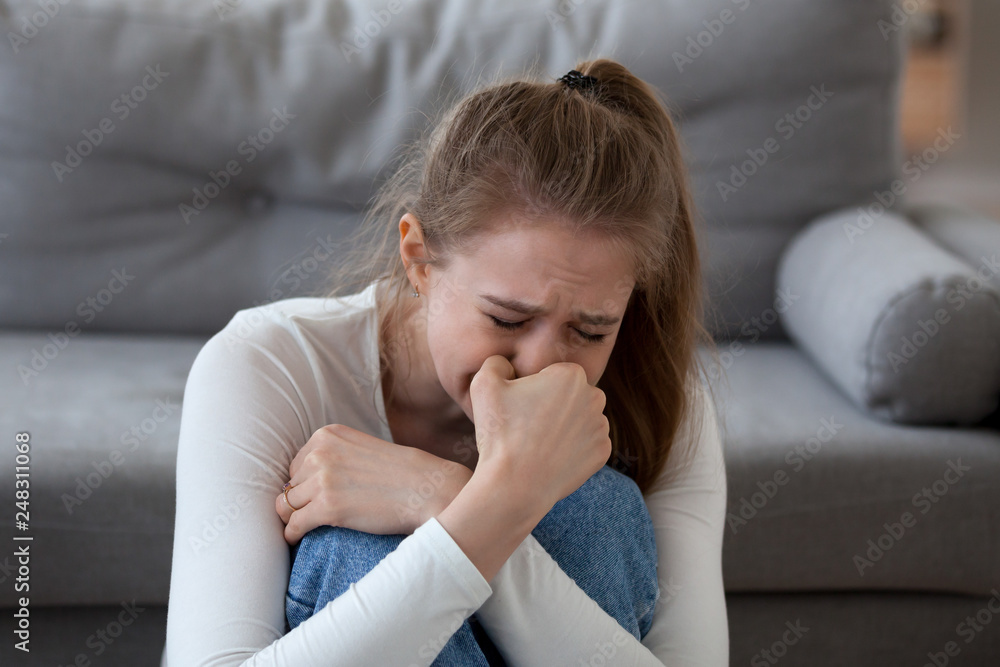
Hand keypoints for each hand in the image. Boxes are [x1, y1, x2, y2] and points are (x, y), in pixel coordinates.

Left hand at [275, 423, 472, 544]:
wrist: (426, 489)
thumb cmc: (400, 473)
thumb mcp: (361, 447)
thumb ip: (334, 454)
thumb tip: (305, 477)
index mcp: (327, 435)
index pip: (296, 463)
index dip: (305, 483)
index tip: (316, 497)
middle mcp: (320, 453)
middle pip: (290, 484)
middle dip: (300, 500)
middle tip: (315, 515)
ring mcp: (322, 479)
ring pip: (285, 505)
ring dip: (294, 518)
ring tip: (304, 528)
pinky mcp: (327, 507)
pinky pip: (294, 524)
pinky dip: (292, 534)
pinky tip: (299, 538)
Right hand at [469, 355, 610, 515]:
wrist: (515, 485)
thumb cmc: (500, 432)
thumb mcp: (484, 384)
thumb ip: (497, 362)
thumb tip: (507, 364)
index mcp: (572, 375)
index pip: (552, 375)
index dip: (533, 389)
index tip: (520, 407)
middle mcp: (594, 397)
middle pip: (570, 395)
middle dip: (554, 405)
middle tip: (527, 425)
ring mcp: (601, 427)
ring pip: (580, 419)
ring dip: (564, 426)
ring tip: (538, 443)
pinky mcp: (602, 453)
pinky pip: (586, 443)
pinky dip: (572, 448)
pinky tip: (551, 456)